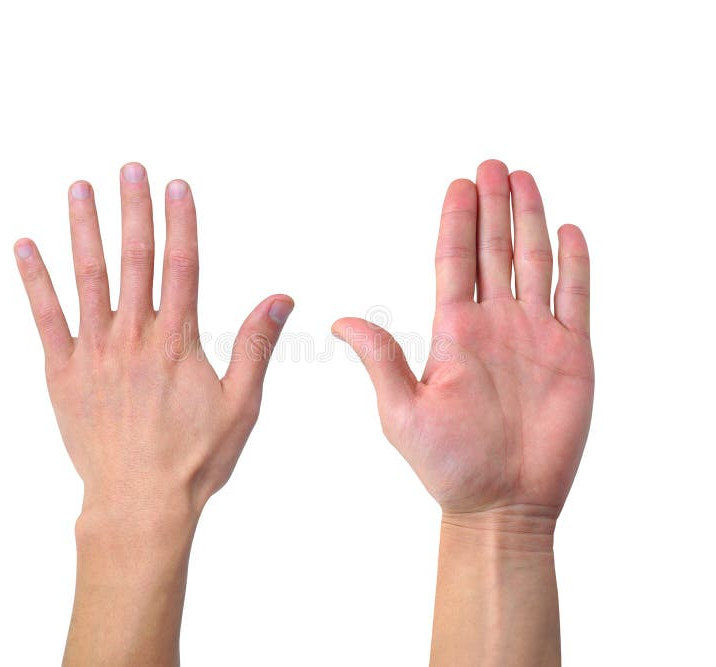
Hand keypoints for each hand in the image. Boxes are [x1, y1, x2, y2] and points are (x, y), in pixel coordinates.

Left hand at [14, 162, 292, 535]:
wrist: (140, 503)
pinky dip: (34, 279)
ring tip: (79, 188)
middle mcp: (134, 338)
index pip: (181, 266)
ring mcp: (94, 352)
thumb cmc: (195, 458)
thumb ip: (256, 347)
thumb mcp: (241, 404)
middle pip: (134, 260)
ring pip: (87, 278)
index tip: (177, 185)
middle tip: (130, 169)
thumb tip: (279, 299)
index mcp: (177, 342)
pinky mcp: (64, 373)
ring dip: (83, 229)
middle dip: (133, 210)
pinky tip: (25, 246)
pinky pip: (45, 317)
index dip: (180, 222)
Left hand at [333, 159, 592, 522]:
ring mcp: (534, 334)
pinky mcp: (572, 352)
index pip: (453, 260)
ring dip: (529, 220)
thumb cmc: (448, 463)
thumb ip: (381, 360)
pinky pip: (575, 296)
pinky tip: (566, 230)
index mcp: (454, 331)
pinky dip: (574, 262)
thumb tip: (340, 320)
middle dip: (493, 206)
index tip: (458, 184)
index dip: (456, 222)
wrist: (501, 502)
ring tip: (524, 180)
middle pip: (492, 250)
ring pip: (532, 262)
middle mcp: (493, 324)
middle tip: (491, 164)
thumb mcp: (403, 410)